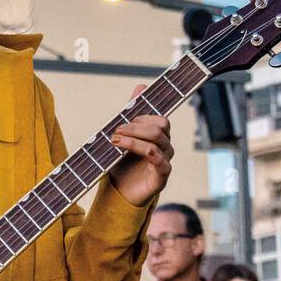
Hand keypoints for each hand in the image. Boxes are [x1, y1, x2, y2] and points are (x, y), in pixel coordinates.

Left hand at [108, 85, 173, 206]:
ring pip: (157, 141)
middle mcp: (165, 148)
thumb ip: (132, 113)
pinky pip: (159, 160)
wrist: (120, 194)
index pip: (159, 119)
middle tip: (117, 129)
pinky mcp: (162, 176)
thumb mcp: (124, 137)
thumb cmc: (123, 165)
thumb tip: (141, 86)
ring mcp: (165, 161)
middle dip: (137, 125)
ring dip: (133, 137)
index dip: (143, 115)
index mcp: (158, 137)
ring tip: (115, 139)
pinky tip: (123, 148)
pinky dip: (140, 150)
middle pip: (160, 127)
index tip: (124, 116)